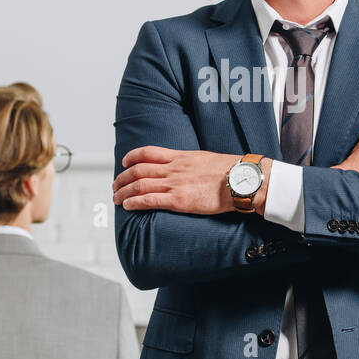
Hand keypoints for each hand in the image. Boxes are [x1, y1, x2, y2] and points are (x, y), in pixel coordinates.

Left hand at [112, 147, 263, 214]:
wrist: (242, 180)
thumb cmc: (231, 171)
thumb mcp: (208, 159)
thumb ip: (193, 163)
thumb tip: (189, 168)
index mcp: (181, 156)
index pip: (149, 153)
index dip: (132, 157)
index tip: (125, 162)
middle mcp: (174, 168)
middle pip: (139, 170)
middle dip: (123, 177)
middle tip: (115, 184)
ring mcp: (175, 183)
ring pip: (139, 185)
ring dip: (124, 192)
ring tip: (116, 198)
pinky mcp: (179, 200)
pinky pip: (149, 200)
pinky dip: (134, 202)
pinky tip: (127, 206)